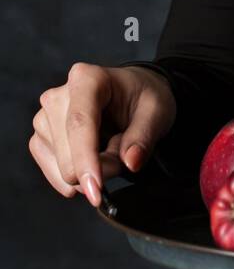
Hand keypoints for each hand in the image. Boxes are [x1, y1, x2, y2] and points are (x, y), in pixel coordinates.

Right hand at [29, 62, 176, 206]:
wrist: (133, 95)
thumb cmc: (143, 98)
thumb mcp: (157, 112)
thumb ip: (144, 137)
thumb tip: (130, 162)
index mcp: (87, 78)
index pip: (79, 123)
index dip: (85, 159)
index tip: (96, 189)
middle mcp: (58, 95)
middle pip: (67, 150)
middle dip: (98, 168)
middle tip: (123, 157)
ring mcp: (45, 116)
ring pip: (59, 166)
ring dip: (89, 170)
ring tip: (109, 149)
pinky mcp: (41, 136)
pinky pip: (51, 171)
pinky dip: (74, 177)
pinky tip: (91, 163)